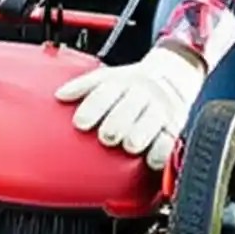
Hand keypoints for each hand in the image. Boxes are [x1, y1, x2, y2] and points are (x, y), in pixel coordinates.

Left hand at [54, 44, 205, 169]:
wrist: (174, 73)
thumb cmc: (132, 82)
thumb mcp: (109, 77)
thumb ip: (84, 86)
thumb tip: (59, 96)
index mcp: (123, 82)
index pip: (106, 91)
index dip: (93, 107)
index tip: (80, 123)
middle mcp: (143, 94)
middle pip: (129, 107)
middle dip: (118, 123)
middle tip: (107, 137)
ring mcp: (161, 109)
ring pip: (152, 121)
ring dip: (140, 134)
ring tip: (130, 146)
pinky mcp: (175, 125)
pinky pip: (171, 139)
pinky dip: (162, 150)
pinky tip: (152, 160)